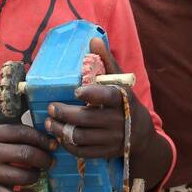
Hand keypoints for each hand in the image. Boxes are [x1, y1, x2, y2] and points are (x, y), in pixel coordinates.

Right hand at [0, 125, 55, 191]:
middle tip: (50, 161)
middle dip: (44, 159)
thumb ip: (5, 133)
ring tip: (37, 175)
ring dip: (36, 176)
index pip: (22, 133)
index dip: (41, 138)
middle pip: (26, 154)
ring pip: (22, 176)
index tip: (51, 144)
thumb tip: (35, 135)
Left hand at [45, 37, 153, 158]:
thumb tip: (93, 39)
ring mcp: (113, 138)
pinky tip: (60, 136)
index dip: (92, 94)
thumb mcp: (120, 81)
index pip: (108, 96)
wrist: (141, 134)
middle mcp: (119, 120)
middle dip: (65, 113)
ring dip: (61, 130)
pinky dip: (68, 145)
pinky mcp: (107, 152)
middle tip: (51, 107)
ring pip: (82, 137)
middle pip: (87, 119)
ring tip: (50, 122)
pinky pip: (84, 152)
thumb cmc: (125, 101)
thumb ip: (106, 61)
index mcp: (123, 99)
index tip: (75, 92)